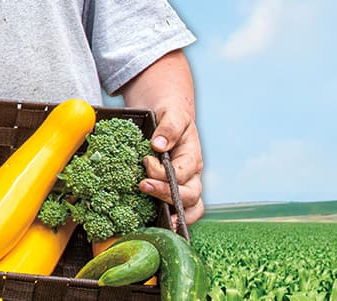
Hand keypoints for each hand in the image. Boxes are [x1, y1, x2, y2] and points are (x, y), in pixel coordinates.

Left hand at [140, 101, 204, 224]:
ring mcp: (184, 186)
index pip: (183, 173)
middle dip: (166, 194)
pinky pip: (179, 213)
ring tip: (161, 220)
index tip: (146, 161)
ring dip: (175, 214)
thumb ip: (169, 127)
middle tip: (144, 185)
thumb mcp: (172, 114)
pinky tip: (156, 223)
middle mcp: (192, 176)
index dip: (164, 172)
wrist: (167, 118)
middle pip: (190, 195)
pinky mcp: (173, 193)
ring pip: (191, 209)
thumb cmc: (171, 117)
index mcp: (192, 157)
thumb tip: (158, 145)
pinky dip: (171, 220)